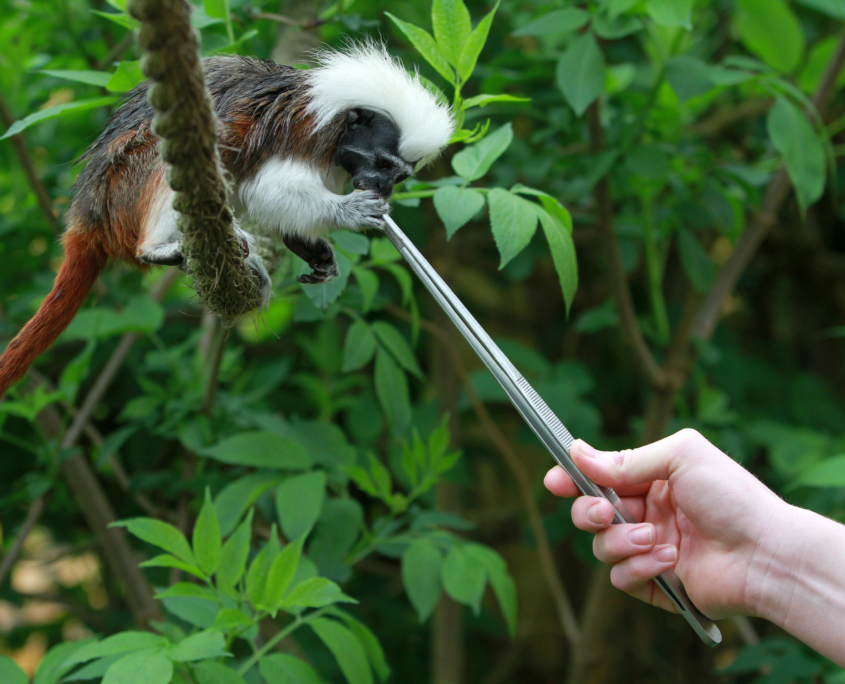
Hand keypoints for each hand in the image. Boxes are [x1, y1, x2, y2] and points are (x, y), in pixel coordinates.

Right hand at [544, 429, 786, 619]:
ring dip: (620, 541)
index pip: (598, 478)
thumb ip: (627, 459)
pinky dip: (638, 567)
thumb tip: (577, 453)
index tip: (554, 480)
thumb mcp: (680, 456)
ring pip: (600, 547)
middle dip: (587, 512)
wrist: (767, 552)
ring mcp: (649, 549)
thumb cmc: (731, 497)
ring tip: (653, 537)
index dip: (572, 478)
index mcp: (651, 481)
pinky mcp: (656, 584)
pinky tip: (669, 559)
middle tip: (603, 511)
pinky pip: (620, 579)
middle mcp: (646, 514)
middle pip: (589, 513)